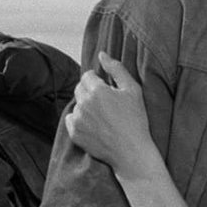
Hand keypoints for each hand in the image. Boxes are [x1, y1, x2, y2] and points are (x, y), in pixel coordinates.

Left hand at [64, 52, 155, 177]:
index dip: (98, 81)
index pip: (87, 76)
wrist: (131, 152)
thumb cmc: (135, 120)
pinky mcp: (74, 133)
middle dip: (90, 92)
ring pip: (76, 104)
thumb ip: (116, 69)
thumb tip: (102, 54)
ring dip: (85, 106)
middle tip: (106, 104)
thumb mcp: (133, 90)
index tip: (108, 91)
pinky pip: (71, 119)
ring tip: (102, 117)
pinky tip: (94, 126)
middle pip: (79, 88)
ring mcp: (78, 119)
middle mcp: (84, 103)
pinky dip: (79, 120)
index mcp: (97, 90)